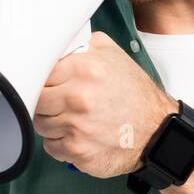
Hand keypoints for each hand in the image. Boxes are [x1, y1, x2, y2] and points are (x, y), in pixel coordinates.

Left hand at [33, 31, 177, 178]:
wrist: (158, 133)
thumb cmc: (135, 96)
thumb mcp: (113, 55)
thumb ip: (82, 45)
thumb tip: (56, 43)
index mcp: (85, 68)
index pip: (39, 71)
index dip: (42, 78)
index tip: (48, 82)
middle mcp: (78, 97)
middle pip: (35, 98)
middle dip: (45, 100)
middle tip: (60, 101)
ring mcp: (76, 126)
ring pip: (40, 123)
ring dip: (51, 122)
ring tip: (73, 118)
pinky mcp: (77, 150)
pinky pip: (50, 145)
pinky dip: (60, 143)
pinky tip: (78, 135)